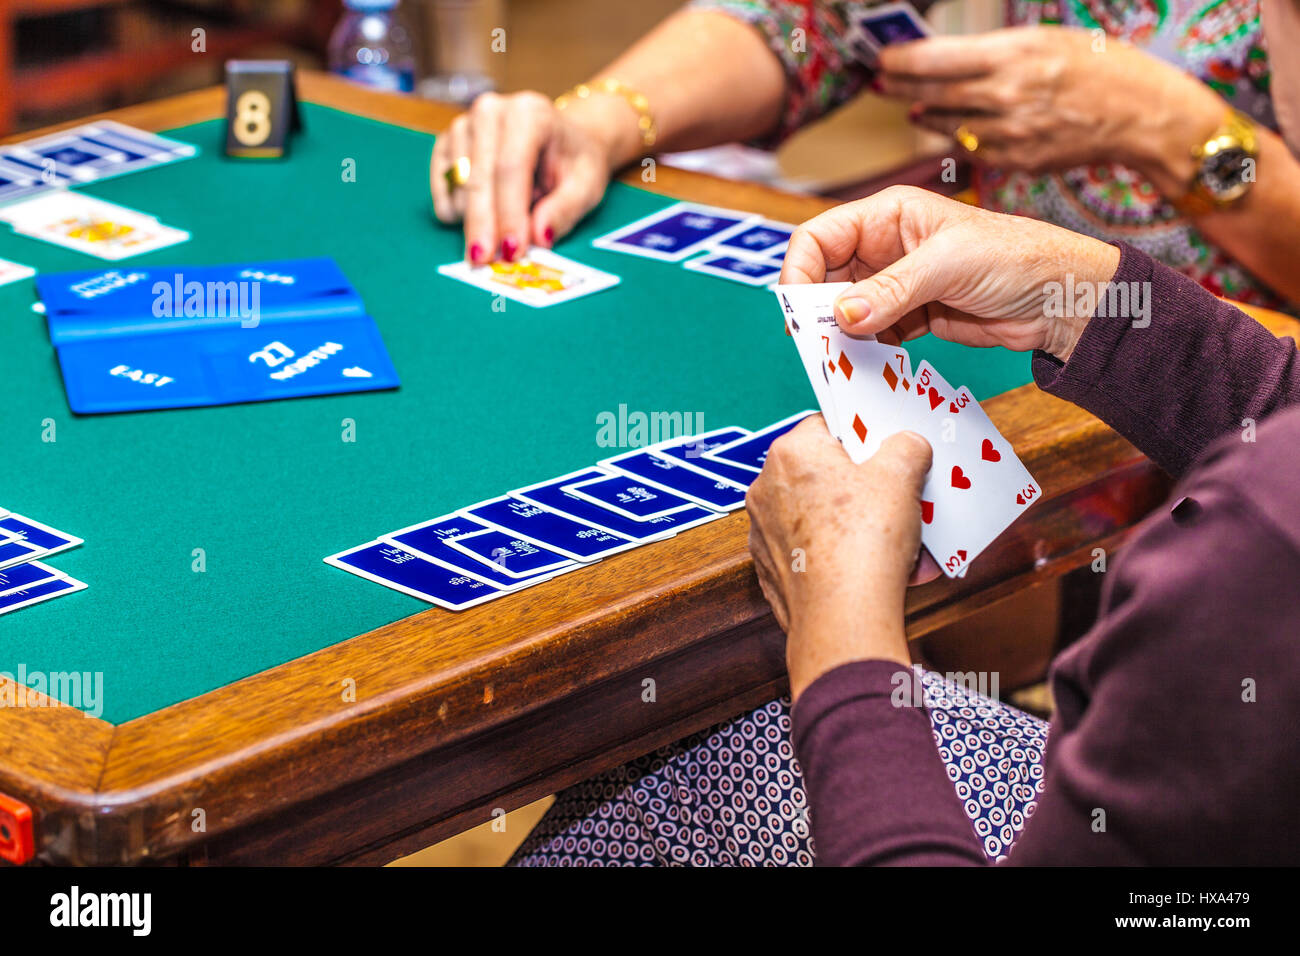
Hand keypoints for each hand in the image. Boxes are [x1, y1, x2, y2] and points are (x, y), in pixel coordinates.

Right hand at [430, 91, 619, 262]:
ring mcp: (463, 124)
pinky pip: (442, 188)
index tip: (511, 251)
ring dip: (480, 217)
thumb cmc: (574, 163)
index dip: (508, 214)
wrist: (560, 139)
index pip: (511, 168)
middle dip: (483, 226)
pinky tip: (483, 212)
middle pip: (478, 179)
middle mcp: (490, 111)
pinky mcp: (447, 142)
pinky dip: (458, 210)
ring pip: (459, 188)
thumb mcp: (586, 187)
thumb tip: (539, 238)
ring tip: (511, 213)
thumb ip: (564, 211)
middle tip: (484, 262)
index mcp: (529, 113)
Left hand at [746, 416, 933, 700]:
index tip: (886, 456)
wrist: (842, 615)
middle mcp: (767, 488)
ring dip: (859, 527)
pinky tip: (878, 571)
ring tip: (901, 544)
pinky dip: (842, 557)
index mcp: (791, 453)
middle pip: (824, 476)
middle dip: (865, 489)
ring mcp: (764, 532)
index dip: (862, 440)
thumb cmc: (864, 540)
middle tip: (899, 500)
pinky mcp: (771, 570)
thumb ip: (905, 447)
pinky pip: (813, 552)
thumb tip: (907, 445)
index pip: (827, 428)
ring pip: (821, 518)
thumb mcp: (901, 476)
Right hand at [780, 185, 1119, 361]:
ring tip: (845, 357)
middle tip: (818, 341)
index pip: (819, 238)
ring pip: (847, 310)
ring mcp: (897, 284)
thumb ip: (891, 289)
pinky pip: (873, 335)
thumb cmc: (1016, 257)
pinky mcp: (911, 316)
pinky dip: (867, 350)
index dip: (800, 270)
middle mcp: (885, 247)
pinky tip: (872, 363)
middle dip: (819, 309)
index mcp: (887, 216)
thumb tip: (842, 314)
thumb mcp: (948, 265)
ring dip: (843, 334)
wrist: (1063, 298)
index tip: (797, 308)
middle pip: (826, 277)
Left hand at [878, 26, 1224, 192]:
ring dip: (924, 114)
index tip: (882, 59)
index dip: (902, 62)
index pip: (937, 60)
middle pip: (933, 94)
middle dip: (901, 89)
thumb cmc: (1100, 70)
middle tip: (882, 82)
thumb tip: (941, 57)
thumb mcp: (1047, 41)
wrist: (1144, 117)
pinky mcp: (1016, 161)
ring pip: (948, 125)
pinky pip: (971, 148)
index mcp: (1016, 55)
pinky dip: (955, 137)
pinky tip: (946, 128)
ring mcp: (1011, 133)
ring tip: (911, 105)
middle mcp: (1009, 94)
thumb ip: (993, 52)